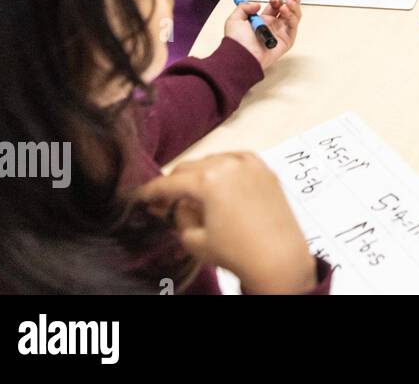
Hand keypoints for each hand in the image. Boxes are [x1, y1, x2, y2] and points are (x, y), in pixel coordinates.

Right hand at [137, 153, 317, 293]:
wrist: (278, 257)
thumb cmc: (236, 251)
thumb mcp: (194, 239)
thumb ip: (179, 216)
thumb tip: (176, 205)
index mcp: (207, 180)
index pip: (169, 183)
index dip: (151, 191)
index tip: (140, 197)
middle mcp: (229, 164)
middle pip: (189, 168)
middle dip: (175, 184)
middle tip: (166, 202)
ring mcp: (250, 164)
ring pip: (213, 160)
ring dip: (200, 174)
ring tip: (195, 196)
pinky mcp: (266, 169)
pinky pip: (237, 160)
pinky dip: (225, 167)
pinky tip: (221, 182)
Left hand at [224, 0, 301, 71]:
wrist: (242, 54)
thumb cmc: (237, 41)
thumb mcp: (234, 19)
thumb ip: (244, 7)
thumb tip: (257, 4)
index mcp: (261, 21)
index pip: (274, 8)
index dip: (276, 1)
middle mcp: (272, 26)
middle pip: (286, 11)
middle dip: (289, 1)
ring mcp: (280, 33)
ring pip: (293, 17)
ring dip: (294, 8)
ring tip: (289, 3)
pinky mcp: (287, 41)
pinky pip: (293, 26)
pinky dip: (293, 17)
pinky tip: (286, 11)